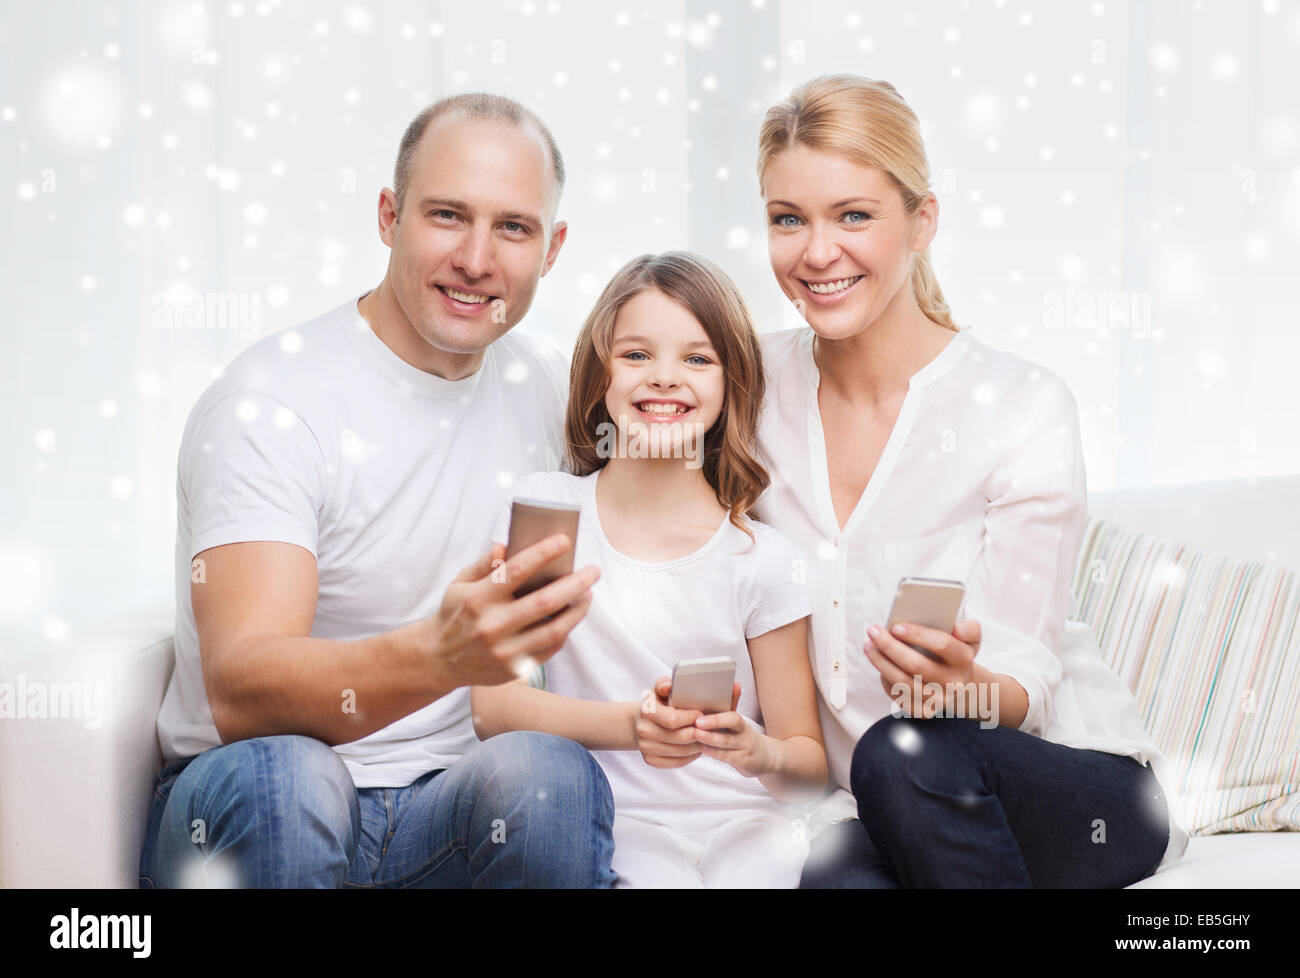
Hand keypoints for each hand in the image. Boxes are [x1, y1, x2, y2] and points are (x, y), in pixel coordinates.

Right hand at [423, 534, 598, 687]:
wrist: (439, 659)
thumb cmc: (455, 613)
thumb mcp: (460, 584)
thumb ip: (484, 564)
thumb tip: (505, 545)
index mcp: (477, 599)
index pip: (516, 571)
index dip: (543, 553)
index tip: (565, 540)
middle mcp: (491, 625)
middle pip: (544, 602)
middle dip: (574, 583)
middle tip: (593, 571)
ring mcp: (504, 651)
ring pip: (553, 629)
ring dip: (577, 610)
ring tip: (588, 594)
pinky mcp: (513, 669)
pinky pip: (549, 648)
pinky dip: (565, 631)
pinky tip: (572, 616)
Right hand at [632, 677, 704, 768]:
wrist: (637, 724)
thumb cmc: (656, 705)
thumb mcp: (659, 691)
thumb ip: (664, 685)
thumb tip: (668, 685)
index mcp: (647, 711)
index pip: (674, 720)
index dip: (692, 718)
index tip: (702, 714)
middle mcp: (644, 731)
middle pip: (681, 737)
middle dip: (699, 733)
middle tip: (710, 728)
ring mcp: (647, 748)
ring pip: (683, 751)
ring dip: (699, 745)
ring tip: (707, 737)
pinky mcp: (651, 760)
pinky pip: (678, 762)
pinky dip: (691, 756)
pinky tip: (697, 747)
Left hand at [691, 682, 776, 778]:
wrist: (765, 757)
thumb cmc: (743, 737)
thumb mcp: (738, 723)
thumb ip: (732, 705)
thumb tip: (734, 683)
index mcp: (741, 724)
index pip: (733, 716)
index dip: (718, 716)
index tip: (701, 716)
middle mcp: (745, 735)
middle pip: (733, 724)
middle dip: (715, 722)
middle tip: (697, 723)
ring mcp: (744, 749)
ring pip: (727, 744)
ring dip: (710, 739)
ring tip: (696, 735)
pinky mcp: (743, 762)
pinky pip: (726, 757)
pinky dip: (712, 752)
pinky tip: (700, 748)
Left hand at [863, 619, 982, 718]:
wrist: (962, 688)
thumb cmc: (956, 655)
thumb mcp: (970, 640)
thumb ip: (969, 629)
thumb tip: (957, 627)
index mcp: (964, 660)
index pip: (942, 645)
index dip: (918, 634)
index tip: (895, 626)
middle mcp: (953, 684)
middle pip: (916, 665)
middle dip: (890, 647)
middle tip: (873, 631)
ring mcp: (938, 701)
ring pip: (903, 682)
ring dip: (881, 663)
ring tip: (869, 646)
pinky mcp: (924, 712)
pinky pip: (899, 696)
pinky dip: (886, 680)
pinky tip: (879, 664)